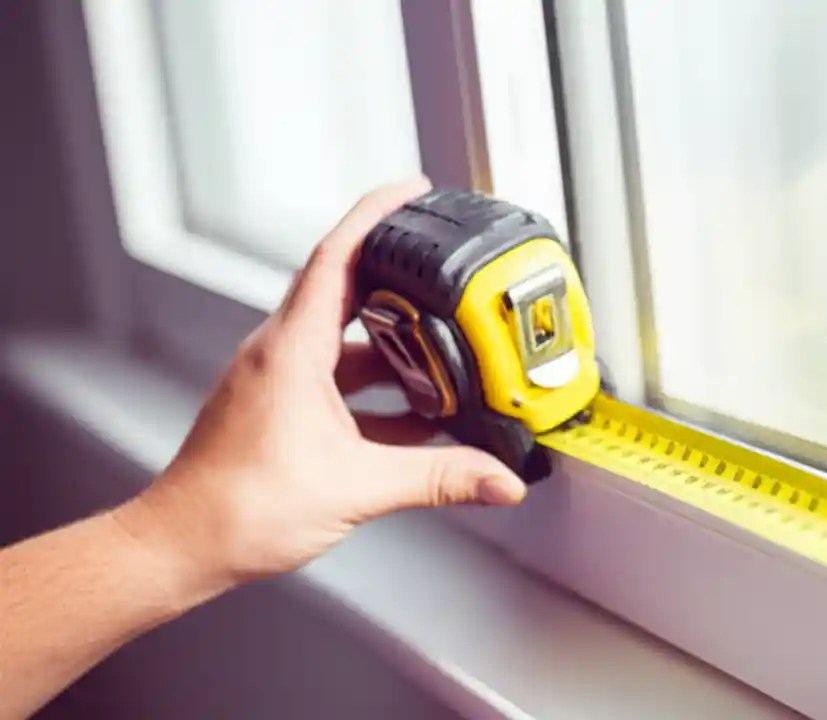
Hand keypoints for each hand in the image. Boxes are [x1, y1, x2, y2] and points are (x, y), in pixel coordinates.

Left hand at [111, 177, 526, 593]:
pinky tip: (414, 416)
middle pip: (349, 290)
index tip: (412, 191)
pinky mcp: (279, 406)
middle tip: (447, 273)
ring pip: (346, 340)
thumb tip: (498, 478)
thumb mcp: (358, 487)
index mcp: (291, 350)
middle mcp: (280, 353)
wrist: (183, 546)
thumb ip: (439, 479)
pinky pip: (336, 377)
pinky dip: (377, 387)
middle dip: (402, 281)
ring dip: (395, 345)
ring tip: (447, 356)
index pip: (337, 256)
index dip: (377, 215)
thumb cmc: (238, 509)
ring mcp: (277, 378)